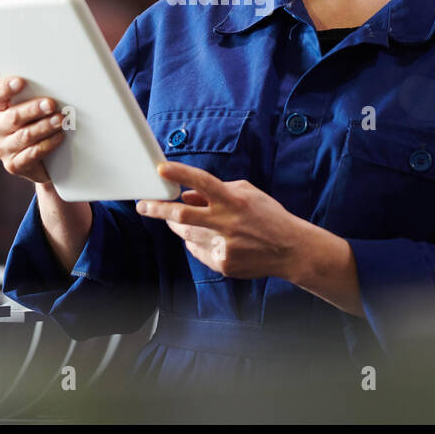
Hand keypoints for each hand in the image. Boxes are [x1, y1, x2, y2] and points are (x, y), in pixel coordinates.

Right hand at [0, 76, 65, 187]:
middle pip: (12, 116)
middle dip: (33, 109)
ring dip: (44, 126)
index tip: (21, 81)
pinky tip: (58, 137)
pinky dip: (47, 144)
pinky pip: (32, 153)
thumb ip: (36, 97)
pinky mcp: (13, 165)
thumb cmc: (39, 125)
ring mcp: (3, 148)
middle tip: (51, 104)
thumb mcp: (35, 110)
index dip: (5, 88)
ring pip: (24, 135)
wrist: (44, 161)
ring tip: (60, 120)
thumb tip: (55, 88)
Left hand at [136, 162, 309, 280]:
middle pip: (182, 215)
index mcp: (234, 200)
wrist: (290, 250)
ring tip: (175, 218)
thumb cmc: (268, 216)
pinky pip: (198, 251)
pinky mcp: (223, 264)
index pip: (203, 183)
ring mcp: (224, 246)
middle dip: (158, 209)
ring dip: (178, 225)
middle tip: (144, 204)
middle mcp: (227, 223)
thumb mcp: (247, 193)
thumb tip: (188, 194)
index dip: (180, 174)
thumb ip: (216, 192)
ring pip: (187, 235)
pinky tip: (210, 238)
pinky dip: (197, 242)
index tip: (161, 169)